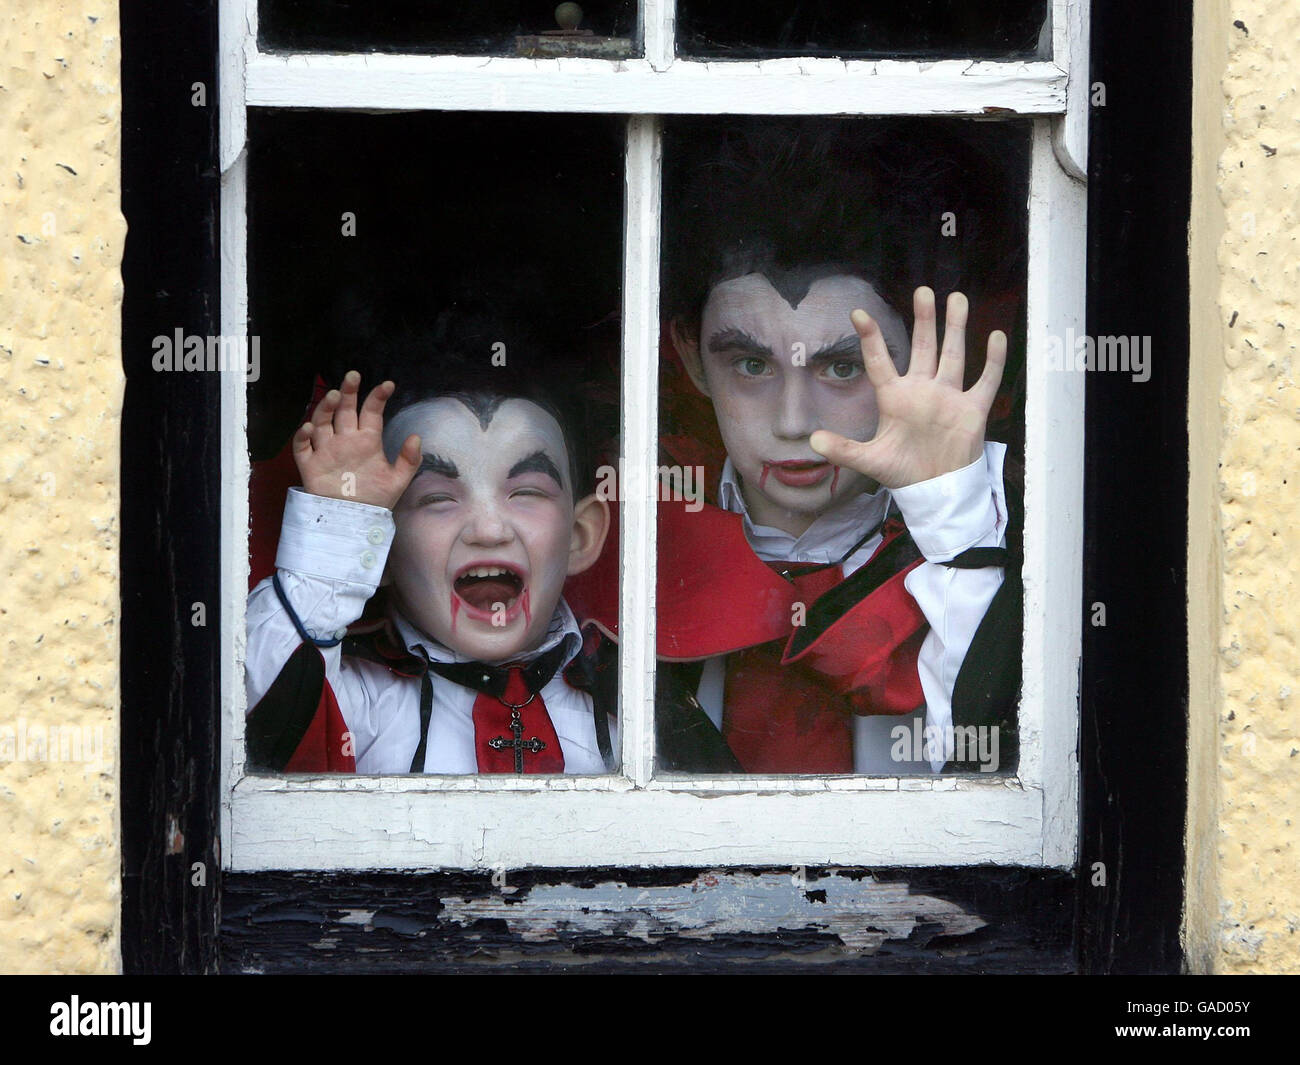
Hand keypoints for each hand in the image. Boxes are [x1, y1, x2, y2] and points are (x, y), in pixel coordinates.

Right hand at [292, 371, 420, 508]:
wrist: (354, 521)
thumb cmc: (376, 499)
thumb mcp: (398, 481)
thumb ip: (409, 460)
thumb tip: (416, 436)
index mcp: (367, 440)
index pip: (371, 412)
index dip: (378, 397)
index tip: (389, 385)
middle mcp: (345, 440)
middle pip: (344, 410)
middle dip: (348, 392)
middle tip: (353, 375)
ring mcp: (326, 450)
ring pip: (322, 422)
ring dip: (325, 408)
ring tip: (333, 395)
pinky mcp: (310, 464)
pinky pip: (302, 447)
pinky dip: (302, 436)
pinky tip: (309, 427)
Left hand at [810, 287, 1005, 489]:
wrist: (935, 490)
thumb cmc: (902, 472)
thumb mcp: (870, 461)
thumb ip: (843, 450)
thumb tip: (813, 441)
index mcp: (895, 398)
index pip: (880, 362)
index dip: (870, 338)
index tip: (858, 314)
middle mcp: (922, 390)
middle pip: (923, 347)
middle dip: (924, 320)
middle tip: (923, 291)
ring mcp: (948, 397)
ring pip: (953, 354)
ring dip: (955, 328)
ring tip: (957, 298)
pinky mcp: (972, 410)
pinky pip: (985, 381)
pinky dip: (992, 361)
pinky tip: (996, 336)